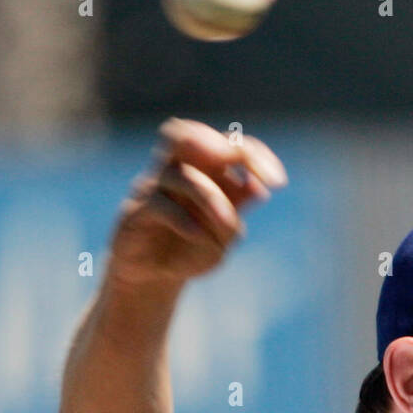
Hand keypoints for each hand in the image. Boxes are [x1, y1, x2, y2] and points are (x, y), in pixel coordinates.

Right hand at [107, 117, 287, 288]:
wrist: (152, 277)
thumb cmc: (190, 247)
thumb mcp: (222, 230)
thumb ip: (237, 207)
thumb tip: (258, 188)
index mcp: (199, 168)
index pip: (225, 144)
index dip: (253, 155)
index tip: (278, 181)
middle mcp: (173, 170)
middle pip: (185, 135)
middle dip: (222, 148)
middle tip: (250, 175)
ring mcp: (151, 188)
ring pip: (183, 176)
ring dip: (212, 200)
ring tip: (229, 225)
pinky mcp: (134, 213)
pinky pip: (161, 206)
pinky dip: (185, 220)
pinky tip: (200, 237)